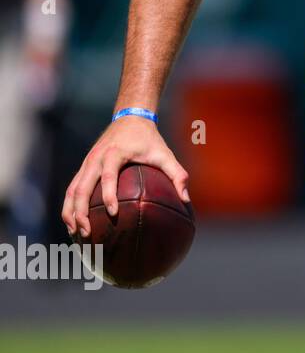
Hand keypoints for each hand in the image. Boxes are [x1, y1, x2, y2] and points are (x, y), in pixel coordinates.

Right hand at [62, 116, 189, 237]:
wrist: (129, 118)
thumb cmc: (149, 139)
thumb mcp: (165, 154)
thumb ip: (178, 174)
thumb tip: (186, 199)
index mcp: (115, 154)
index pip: (108, 176)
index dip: (109, 195)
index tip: (113, 214)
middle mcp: (96, 159)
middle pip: (81, 187)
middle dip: (81, 212)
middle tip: (88, 233)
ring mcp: (87, 163)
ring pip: (71, 191)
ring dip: (70, 213)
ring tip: (75, 234)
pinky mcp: (83, 168)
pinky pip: (72, 189)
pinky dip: (70, 207)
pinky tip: (74, 224)